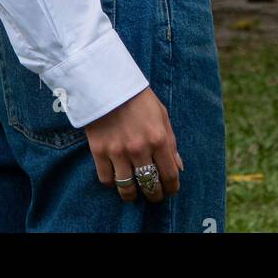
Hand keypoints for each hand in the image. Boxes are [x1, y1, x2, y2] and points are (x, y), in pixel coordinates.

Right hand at [85, 87, 183, 202]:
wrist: (106, 82)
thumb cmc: (138, 98)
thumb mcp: (161, 115)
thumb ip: (171, 142)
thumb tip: (179, 168)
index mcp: (158, 138)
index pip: (170, 175)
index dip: (172, 188)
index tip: (170, 191)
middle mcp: (139, 148)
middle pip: (150, 185)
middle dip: (154, 194)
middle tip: (153, 194)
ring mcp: (118, 151)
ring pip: (127, 189)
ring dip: (133, 195)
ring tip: (134, 193)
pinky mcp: (99, 151)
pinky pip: (106, 179)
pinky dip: (112, 183)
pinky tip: (116, 178)